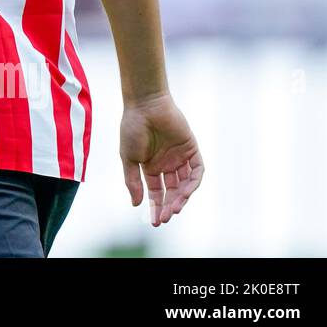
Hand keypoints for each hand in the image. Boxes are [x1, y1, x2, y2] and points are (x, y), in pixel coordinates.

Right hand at [119, 92, 203, 226]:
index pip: (157, 192)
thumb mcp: (129, 158)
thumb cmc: (132, 128)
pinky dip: (193, 183)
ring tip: (175, 208)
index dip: (156, 206)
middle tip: (165, 218)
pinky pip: (197, 171)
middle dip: (169, 205)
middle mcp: (167, 164)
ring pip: (185, 184)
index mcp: (151, 166)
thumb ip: (133, 181)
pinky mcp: (192, 149)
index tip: (155, 221)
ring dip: (181, 197)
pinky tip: (186, 192)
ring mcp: (180, 157)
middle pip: (172, 191)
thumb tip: (136, 205)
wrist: (145, 105)